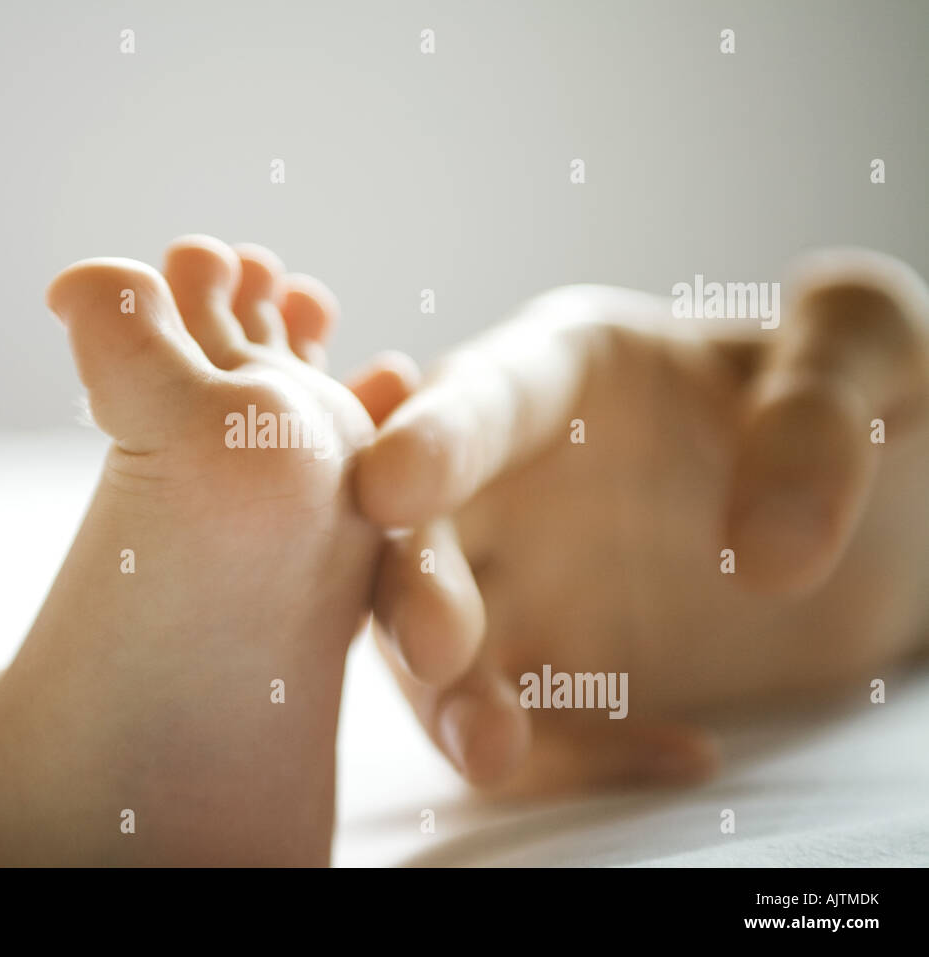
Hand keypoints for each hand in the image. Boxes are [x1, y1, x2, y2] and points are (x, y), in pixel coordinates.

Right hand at [354, 249, 928, 794]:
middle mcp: (512, 472)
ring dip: (447, 699)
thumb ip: (823, 409)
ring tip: (496, 755)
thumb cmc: (854, 400)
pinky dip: (569, 760)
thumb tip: (768, 556)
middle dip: (411, 587)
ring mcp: (518, 575)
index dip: (431, 439)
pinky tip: (683, 755)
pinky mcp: (546, 663)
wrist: (866, 510)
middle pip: (420, 530)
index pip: (482, 396)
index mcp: (564, 368)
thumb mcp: (874, 352)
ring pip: (435, 642)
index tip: (392, 489)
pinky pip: (523, 722)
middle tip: (438, 648)